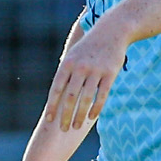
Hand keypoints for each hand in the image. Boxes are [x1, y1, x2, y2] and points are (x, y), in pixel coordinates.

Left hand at [45, 18, 130, 132]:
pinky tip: (92, 117)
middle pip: (70, 97)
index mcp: (67, 64)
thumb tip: (56, 92)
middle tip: (62, 129)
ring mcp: (95, 71)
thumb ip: (65, 73)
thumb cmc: (88, 47)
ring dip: (80, 115)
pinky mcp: (110, 73)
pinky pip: (102, 94)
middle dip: (65, 115)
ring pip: (86, 98)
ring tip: (76, 127)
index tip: (49, 119)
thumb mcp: (72, 56)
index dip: (52, 106)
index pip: (56, 89)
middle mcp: (80, 68)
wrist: (111, 31)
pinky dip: (96, 108)